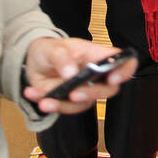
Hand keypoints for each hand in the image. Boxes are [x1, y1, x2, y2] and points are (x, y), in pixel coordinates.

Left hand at [22, 38, 136, 114]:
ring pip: (84, 104)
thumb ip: (61, 58)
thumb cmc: (50, 50)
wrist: (32, 62)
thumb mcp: (52, 48)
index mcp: (97, 56)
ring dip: (63, 105)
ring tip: (45, 100)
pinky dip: (49, 104)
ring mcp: (84, 90)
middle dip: (91, 93)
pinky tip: (33, 94)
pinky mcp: (70, 101)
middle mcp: (96, 75)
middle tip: (73, 94)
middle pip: (107, 89)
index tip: (113, 78)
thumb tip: (70, 73)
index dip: (125, 70)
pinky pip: (65, 108)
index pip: (122, 61)